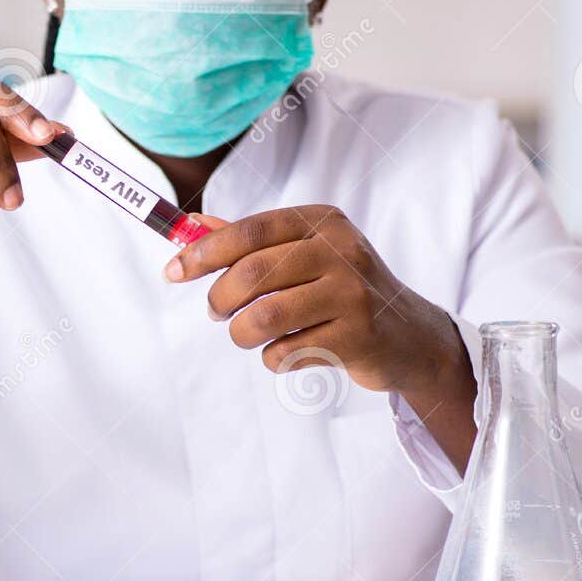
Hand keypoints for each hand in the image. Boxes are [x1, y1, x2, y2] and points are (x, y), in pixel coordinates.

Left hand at [164, 206, 477, 460]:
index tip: (172, 271)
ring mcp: (352, 293)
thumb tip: (189, 226)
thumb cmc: (341, 290)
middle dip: (219, 299)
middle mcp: (341, 250)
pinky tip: (291, 352)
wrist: (408, 336)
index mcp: (322, 222)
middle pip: (251, 274)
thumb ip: (249, 241)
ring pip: (263, 317)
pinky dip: (274, 358)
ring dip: (242, 334)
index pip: (249, 232)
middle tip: (216, 313)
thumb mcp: (304, 254)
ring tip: (248, 335)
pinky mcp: (357, 337)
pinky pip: (286, 352)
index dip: (203, 252)